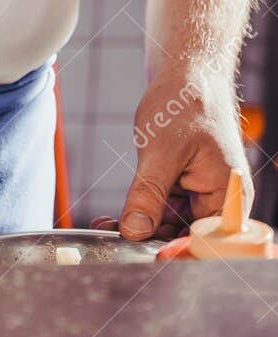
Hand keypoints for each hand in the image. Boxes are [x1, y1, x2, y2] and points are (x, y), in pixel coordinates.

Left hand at [104, 68, 250, 241]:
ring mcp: (203, 195)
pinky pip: (164, 210)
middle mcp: (221, 201)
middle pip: (187, 239)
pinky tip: (115, 220)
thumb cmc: (184, 104)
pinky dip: (142, 214)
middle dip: (151, 244)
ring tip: (106, 230)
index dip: (177, 255)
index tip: (144, 262)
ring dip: (141, 231)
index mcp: (229, 196)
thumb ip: (148, 194)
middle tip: (112, 247)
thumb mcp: (161, 151)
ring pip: (171, 227)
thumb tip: (134, 232)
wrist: (186, 74)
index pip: (207, 243)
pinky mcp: (187, 188)